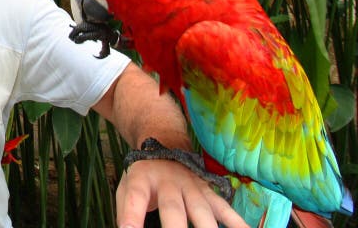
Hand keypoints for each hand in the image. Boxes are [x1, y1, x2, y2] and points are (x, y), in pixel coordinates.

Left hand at [116, 159, 248, 227]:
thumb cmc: (143, 176)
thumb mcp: (126, 187)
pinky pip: (224, 209)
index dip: (131, 215)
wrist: (164, 144)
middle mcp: (169, 181)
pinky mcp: (208, 192)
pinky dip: (236, 223)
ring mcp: (191, 186)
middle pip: (173, 209)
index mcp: (142, 178)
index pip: (135, 197)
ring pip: (201, 211)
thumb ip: (127, 210)